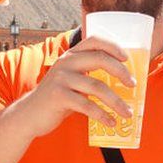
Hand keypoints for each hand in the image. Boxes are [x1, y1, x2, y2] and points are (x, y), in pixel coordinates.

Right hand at [9, 35, 135, 139]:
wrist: (29, 115)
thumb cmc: (56, 98)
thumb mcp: (71, 80)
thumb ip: (89, 75)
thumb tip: (122, 81)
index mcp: (71, 55)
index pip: (94, 40)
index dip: (113, 45)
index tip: (127, 58)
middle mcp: (66, 63)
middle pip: (100, 59)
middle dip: (121, 72)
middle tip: (133, 85)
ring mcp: (61, 79)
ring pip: (97, 87)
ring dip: (116, 101)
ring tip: (127, 112)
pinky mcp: (59, 97)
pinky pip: (87, 105)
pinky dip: (103, 115)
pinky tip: (111, 122)